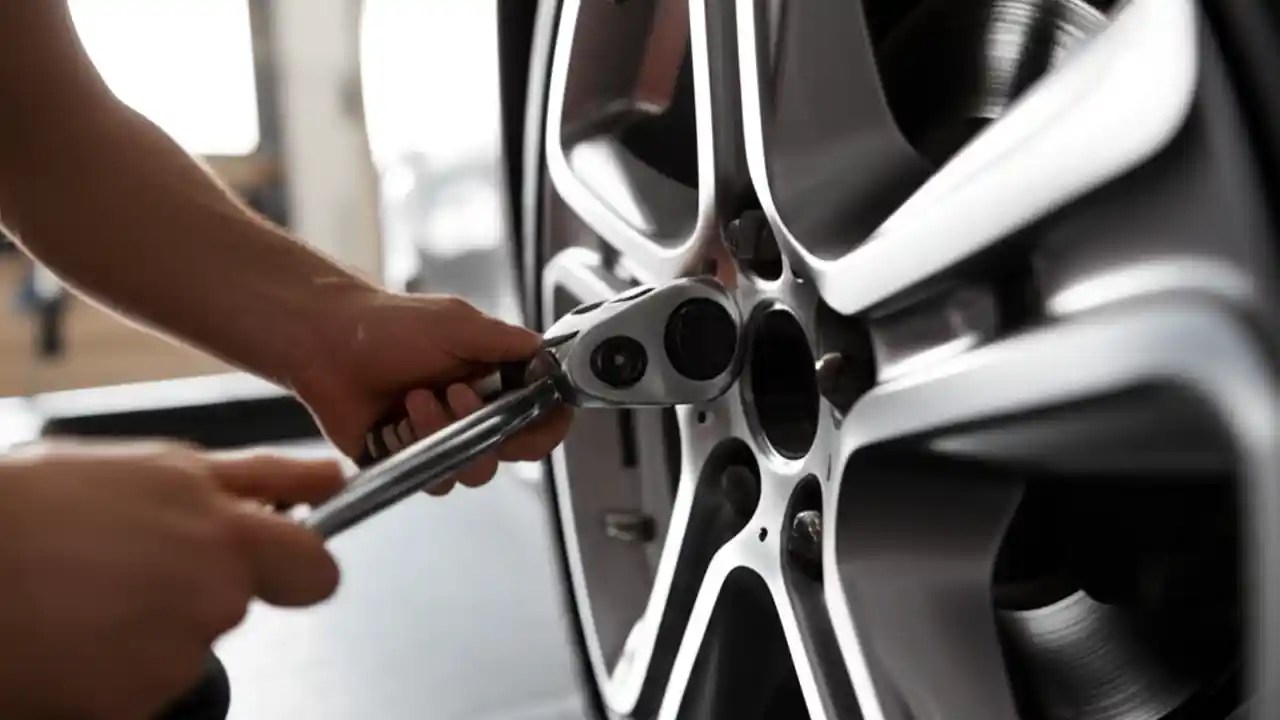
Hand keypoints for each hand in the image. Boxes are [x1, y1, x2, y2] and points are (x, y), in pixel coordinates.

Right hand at [0, 442, 343, 719]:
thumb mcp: (156, 468)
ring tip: (85, 596)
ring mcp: (172, 656)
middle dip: (204, 591)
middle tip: (132, 570)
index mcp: (224, 529)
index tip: (280, 563)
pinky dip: (112, 674)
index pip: (316, 569)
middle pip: (240, 605)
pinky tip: (70, 638)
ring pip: (187, 647)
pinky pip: (144, 691)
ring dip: (149, 630)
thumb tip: (330, 479)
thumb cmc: (33, 505)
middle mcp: (211, 594)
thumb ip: (257, 479)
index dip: (300, 567)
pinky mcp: (132, 707)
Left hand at [293, 289, 571, 494]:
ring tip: (414, 400)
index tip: (531, 420)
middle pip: (509, 453)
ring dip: (444, 437)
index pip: (541, 417)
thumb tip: (549, 355)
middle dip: (483, 429)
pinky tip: (393, 421)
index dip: (544, 426)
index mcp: (494, 379)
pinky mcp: (409, 461)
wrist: (325, 342)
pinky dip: (414, 452)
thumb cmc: (385, 325)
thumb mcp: (456, 322)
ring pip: (471, 472)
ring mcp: (442, 440)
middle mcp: (474, 414)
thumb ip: (506, 343)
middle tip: (456, 394)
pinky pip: (430, 480)